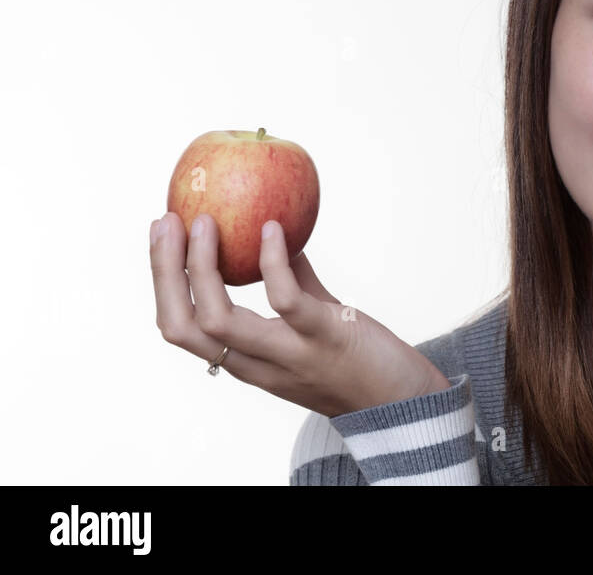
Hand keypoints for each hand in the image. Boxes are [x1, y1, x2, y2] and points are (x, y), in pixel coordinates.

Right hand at [150, 212, 450, 416]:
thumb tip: (272, 231)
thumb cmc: (357, 357)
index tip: (161, 235)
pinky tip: (272, 229)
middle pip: (184, 327)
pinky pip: (286, 300)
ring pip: (219, 321)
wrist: (402, 398)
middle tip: (166, 223)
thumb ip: (294, 281)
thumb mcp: (313, 322)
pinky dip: (272, 263)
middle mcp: (257, 363)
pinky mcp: (326, 338)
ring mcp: (289, 354)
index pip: (182, 327)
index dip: (163, 282)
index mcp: (245, 359)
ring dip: (200, 269)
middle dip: (165, 273)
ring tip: (203, 222)